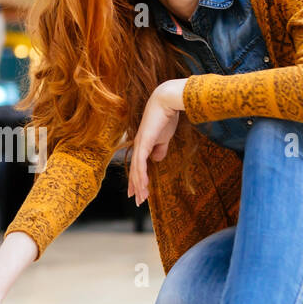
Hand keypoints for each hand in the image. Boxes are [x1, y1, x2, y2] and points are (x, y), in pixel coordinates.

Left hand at [128, 79, 185, 206]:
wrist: (166, 102)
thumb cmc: (166, 117)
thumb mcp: (164, 137)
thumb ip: (160, 148)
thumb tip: (156, 160)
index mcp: (143, 144)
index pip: (138, 165)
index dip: (137, 180)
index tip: (137, 192)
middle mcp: (138, 145)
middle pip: (135, 170)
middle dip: (136, 187)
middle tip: (137, 201)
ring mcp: (139, 143)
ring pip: (137, 169)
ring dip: (139, 185)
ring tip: (141, 198)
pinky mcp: (143, 142)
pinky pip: (141, 162)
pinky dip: (141, 175)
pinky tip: (143, 185)